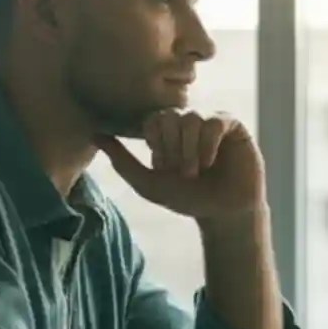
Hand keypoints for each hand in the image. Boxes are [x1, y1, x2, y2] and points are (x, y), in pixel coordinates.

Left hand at [96, 109, 265, 218]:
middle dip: (172, 148)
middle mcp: (188, 122)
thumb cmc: (188, 199)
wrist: (223, 213)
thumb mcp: (149, 183)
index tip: (165, 168)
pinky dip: (208, 145)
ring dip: (190, 150)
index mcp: (168, 132)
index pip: (153, 119)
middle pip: (170, 115)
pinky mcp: (233, 126)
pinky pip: (214, 122)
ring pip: (192, 118)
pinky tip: (210, 163)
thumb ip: (122, 160)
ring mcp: (210, 121)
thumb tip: (95, 135)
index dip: (157, 144)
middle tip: (182, 172)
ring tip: (196, 171)